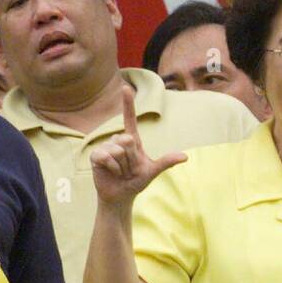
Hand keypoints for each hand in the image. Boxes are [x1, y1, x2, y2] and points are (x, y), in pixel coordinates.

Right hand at [89, 86, 185, 207]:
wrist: (121, 195)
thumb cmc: (136, 181)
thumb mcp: (152, 171)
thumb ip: (166, 162)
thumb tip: (185, 157)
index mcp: (132, 140)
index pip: (130, 119)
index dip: (128, 104)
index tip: (126, 87)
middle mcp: (118, 140)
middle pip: (127, 140)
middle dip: (131, 159)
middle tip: (128, 169)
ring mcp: (106, 146)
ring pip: (117, 150)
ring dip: (122, 166)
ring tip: (120, 172)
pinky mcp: (96, 155)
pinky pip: (105, 156)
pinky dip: (112, 168)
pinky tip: (110, 172)